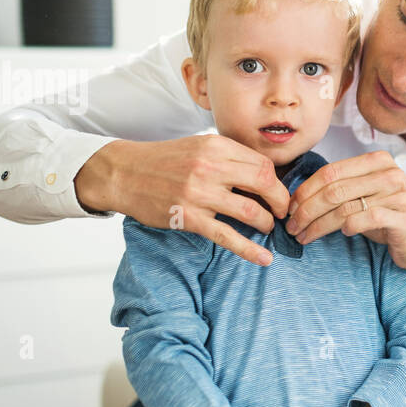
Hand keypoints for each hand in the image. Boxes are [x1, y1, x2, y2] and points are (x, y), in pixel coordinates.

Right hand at [75, 135, 290, 266]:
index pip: (263, 164)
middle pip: (264, 183)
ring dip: (266, 224)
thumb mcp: (199, 147)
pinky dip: (249, 250)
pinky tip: (264, 259)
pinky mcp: (189, 217)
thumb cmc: (164, 161)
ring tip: (267, 229)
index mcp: (216, 146)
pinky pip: (227, 236)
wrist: (124, 173)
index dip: (277, 182)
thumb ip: (228, 157)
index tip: (278, 194)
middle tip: (281, 213)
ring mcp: (199, 193)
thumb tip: (264, 175)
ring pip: (250, 212)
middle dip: (280, 202)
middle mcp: (210, 167)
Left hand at [284, 151, 405, 284]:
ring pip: (344, 207)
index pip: (330, 172)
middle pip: (333, 190)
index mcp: (377, 161)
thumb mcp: (366, 196)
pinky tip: (342, 234)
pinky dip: (348, 227)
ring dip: (318, 225)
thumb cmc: (390, 217)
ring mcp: (399, 194)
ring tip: (305, 236)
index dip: (305, 190)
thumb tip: (297, 197)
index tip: (290, 208)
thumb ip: (341, 189)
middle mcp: (390, 173)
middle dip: (306, 210)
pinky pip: (365, 219)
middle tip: (292, 226)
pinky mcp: (404, 218)